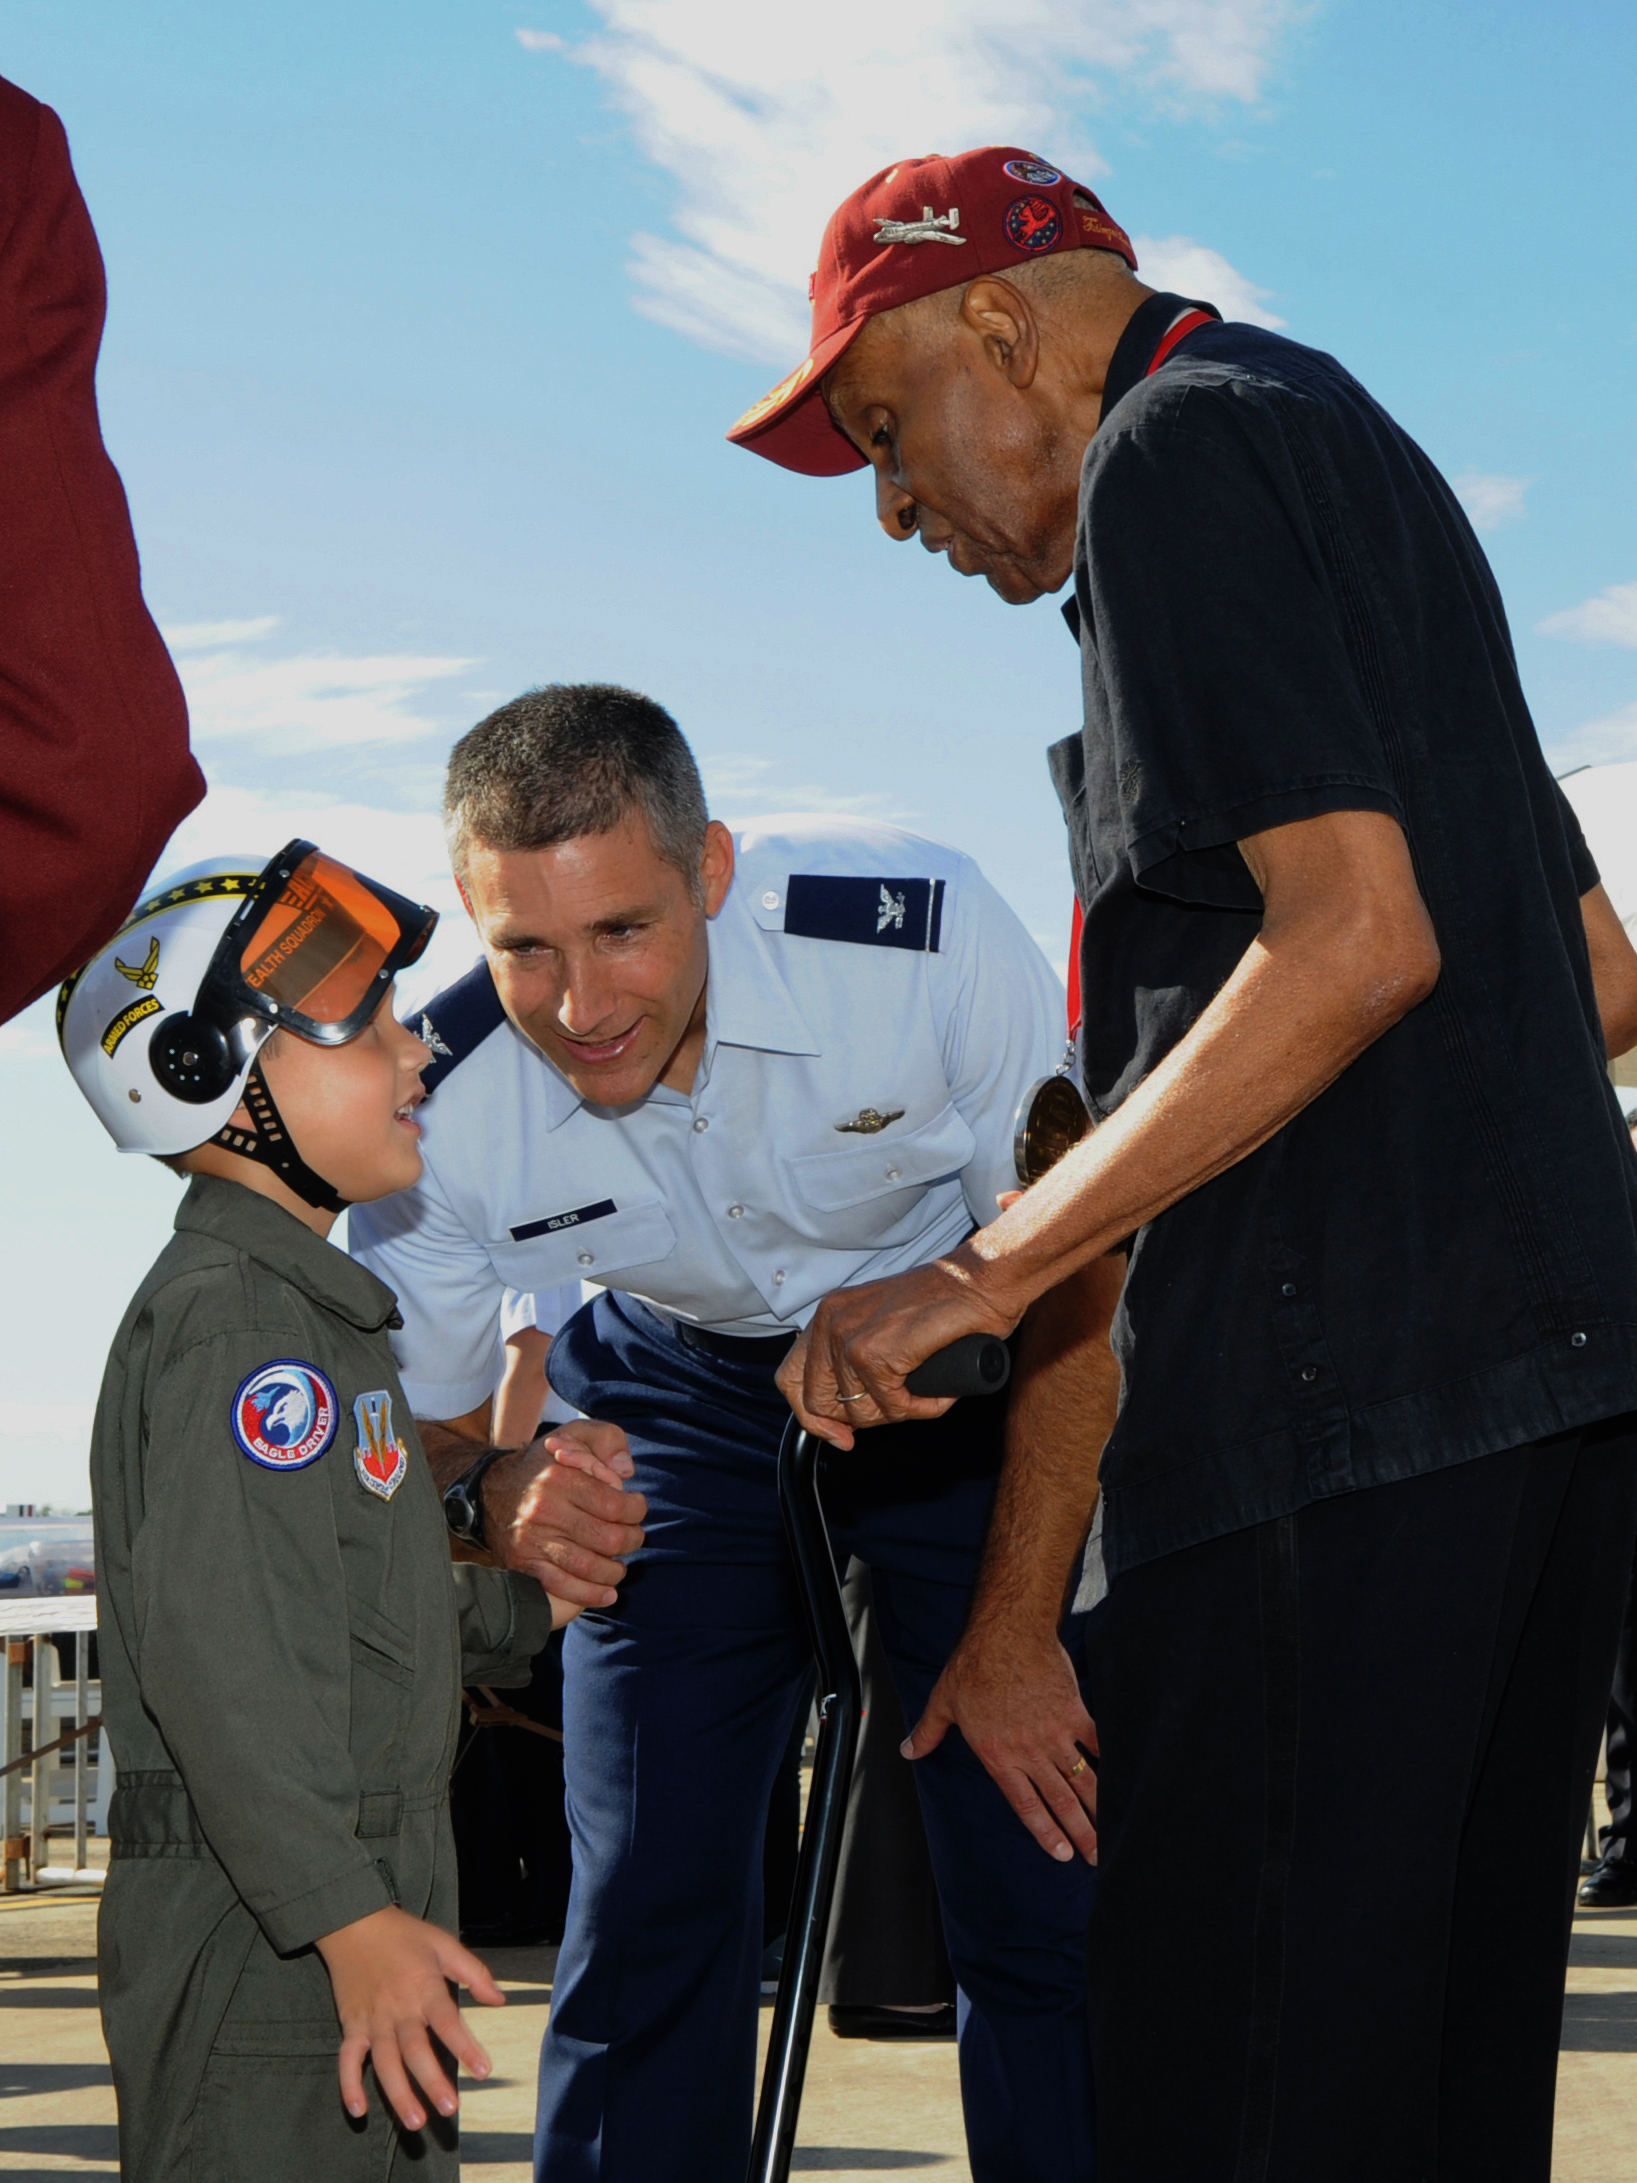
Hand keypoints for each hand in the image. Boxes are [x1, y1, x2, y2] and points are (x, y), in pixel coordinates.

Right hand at [316, 1905, 503, 2130]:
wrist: (354, 1923)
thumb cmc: (404, 1935)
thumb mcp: (444, 1944)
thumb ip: (473, 1973)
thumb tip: (500, 2000)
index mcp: (424, 1988)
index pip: (448, 2023)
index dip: (466, 2048)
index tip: (484, 2071)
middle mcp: (398, 2010)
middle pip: (415, 2052)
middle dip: (432, 2082)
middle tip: (450, 2109)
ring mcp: (372, 2020)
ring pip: (384, 2064)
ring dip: (398, 2094)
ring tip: (415, 2121)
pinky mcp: (351, 2026)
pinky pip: (347, 2061)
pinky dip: (349, 2085)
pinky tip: (358, 2110)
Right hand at [482, 1422, 646, 1607]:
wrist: (490, 1489)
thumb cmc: (544, 1464)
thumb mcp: (575, 1434)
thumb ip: (608, 1440)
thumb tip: (627, 1472)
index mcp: (560, 1478)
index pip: (615, 1506)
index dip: (636, 1511)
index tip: (637, 1509)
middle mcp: (545, 1510)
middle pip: (607, 1540)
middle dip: (631, 1541)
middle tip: (633, 1537)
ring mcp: (532, 1540)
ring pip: (589, 1567)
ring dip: (615, 1571)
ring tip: (620, 1565)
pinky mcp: (523, 1563)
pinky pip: (561, 1586)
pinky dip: (589, 1594)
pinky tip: (607, 1594)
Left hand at [776, 1257, 1015, 1447]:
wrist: (981, 1279)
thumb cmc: (944, 1300)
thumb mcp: (882, 1324)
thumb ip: (856, 1356)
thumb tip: (849, 1409)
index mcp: (828, 1314)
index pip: (791, 1378)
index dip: (813, 1416)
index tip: (840, 1433)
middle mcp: (831, 1322)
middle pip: (816, 1403)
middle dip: (857, 1421)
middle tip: (893, 1413)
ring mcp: (850, 1338)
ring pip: (859, 1412)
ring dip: (897, 1413)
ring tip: (925, 1392)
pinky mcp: (876, 1354)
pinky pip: (893, 1407)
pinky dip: (922, 1408)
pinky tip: (938, 1392)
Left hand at [904, 1624, 1097, 1863]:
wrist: (1005, 1634)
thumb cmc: (972, 1667)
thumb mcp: (943, 1702)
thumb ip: (928, 1733)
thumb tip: (907, 1750)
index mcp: (998, 1756)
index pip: (1025, 1805)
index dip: (1045, 1832)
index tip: (1062, 1854)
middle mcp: (1029, 1751)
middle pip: (1060, 1800)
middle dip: (1081, 1832)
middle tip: (1096, 1858)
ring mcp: (1054, 1733)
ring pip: (1082, 1779)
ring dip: (1098, 1808)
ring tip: (1113, 1831)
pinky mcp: (1073, 1712)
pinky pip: (1096, 1742)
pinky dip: (1110, 1760)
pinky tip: (1125, 1779)